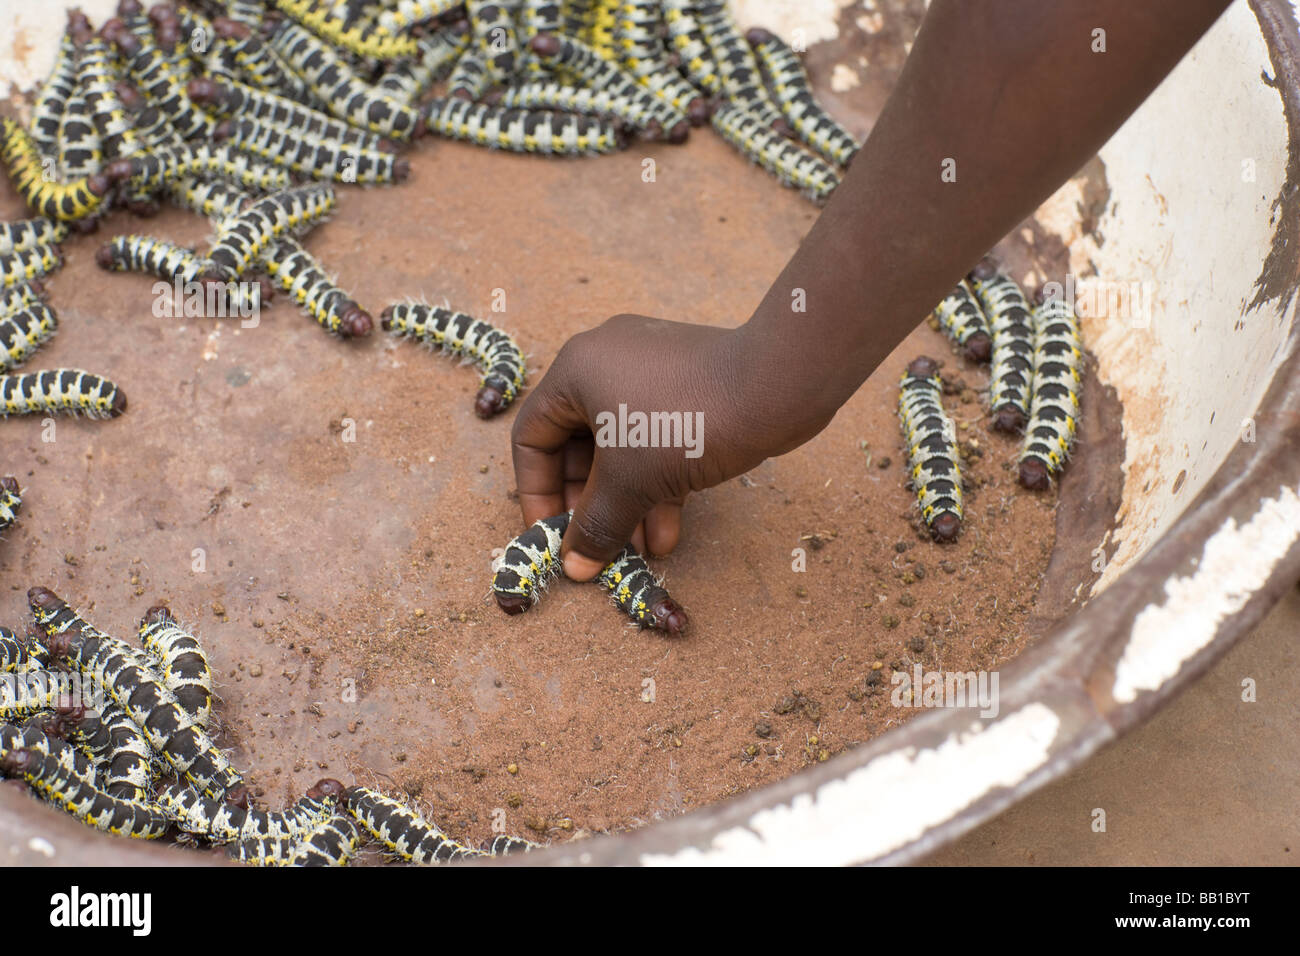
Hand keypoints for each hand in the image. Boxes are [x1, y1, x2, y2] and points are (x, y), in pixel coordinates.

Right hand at [511, 313, 828, 579]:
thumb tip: (574, 566)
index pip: (533, 437)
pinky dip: (658, 484)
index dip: (537, 492)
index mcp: (576, 371)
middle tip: (599, 548)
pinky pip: (656, 441)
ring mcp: (649, 374)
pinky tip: (669, 534)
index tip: (551, 536)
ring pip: (623, 449)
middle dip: (592, 506)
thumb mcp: (631, 482)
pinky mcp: (686, 389)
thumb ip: (596, 524)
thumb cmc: (685, 423)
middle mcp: (606, 363)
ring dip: (628, 504)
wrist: (775, 385)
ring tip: (641, 552)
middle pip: (578, 447)